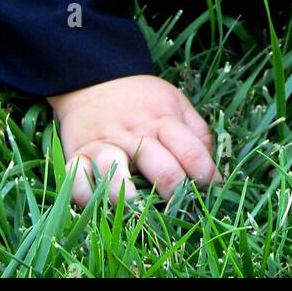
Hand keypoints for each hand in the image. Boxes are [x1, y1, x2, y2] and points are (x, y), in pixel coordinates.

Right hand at [47, 74, 223, 208]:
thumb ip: (198, 134)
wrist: (95, 80)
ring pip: (115, 174)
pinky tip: (98, 202)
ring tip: (138, 209)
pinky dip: (85, 194)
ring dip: (128, 196)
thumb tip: (214, 174)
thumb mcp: (176, 103)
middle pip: (160, 167)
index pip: (191, 151)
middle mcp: (134, 134)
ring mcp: (104, 145)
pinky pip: (77, 180)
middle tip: (179, 203)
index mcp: (163, 121)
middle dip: (175, 190)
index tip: (209, 186)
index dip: (205, 173)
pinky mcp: (77, 154)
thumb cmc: (142, 99)